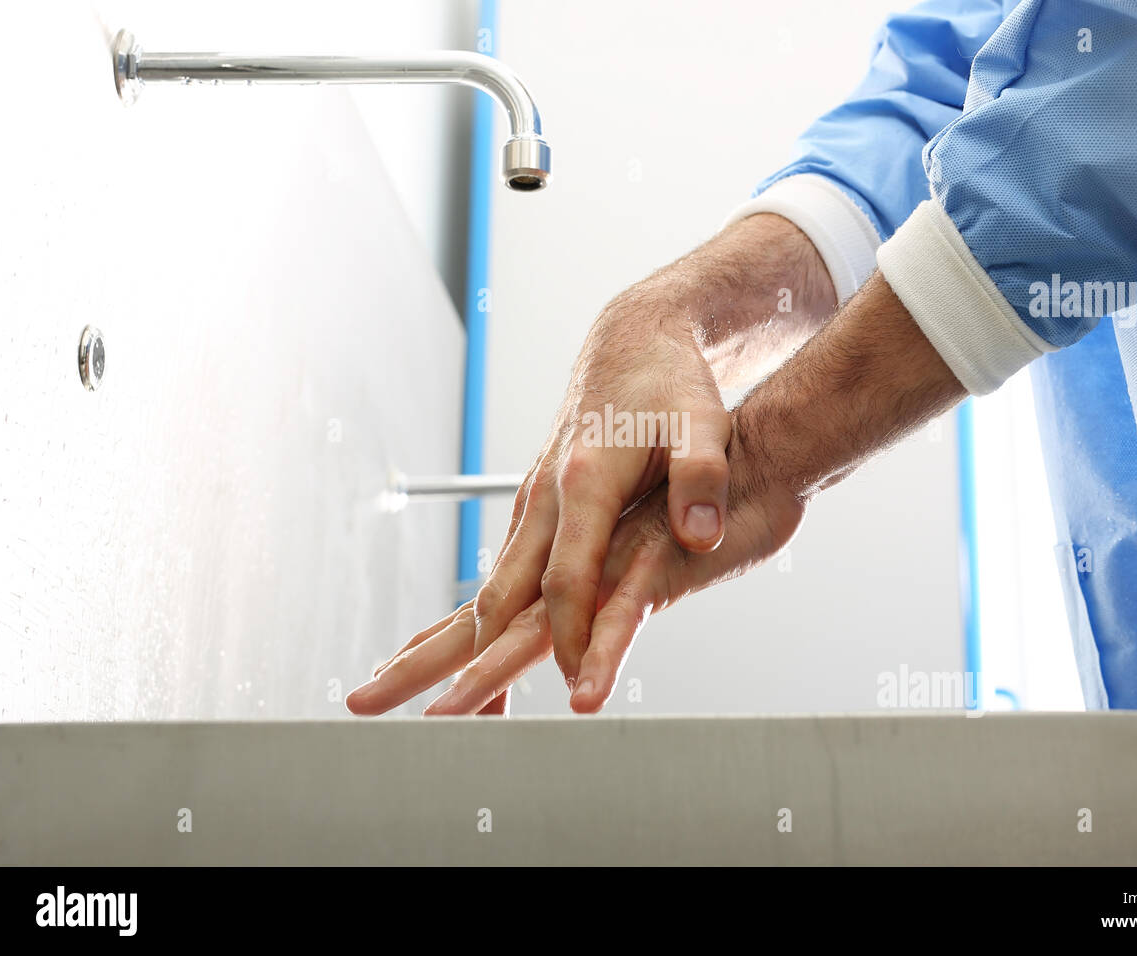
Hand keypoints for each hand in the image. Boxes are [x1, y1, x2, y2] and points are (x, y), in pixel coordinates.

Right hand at [345, 411, 805, 714]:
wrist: (634, 338)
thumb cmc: (671, 382)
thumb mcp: (704, 423)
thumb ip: (702, 480)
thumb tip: (700, 536)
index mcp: (583, 478)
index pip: (569, 578)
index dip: (571, 637)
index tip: (577, 687)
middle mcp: (546, 492)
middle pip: (502, 589)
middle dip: (468, 653)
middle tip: (432, 707)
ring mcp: (535, 496)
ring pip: (494, 580)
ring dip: (465, 636)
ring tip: (432, 690)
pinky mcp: (538, 500)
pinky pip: (507, 566)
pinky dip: (489, 612)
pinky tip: (480, 642)